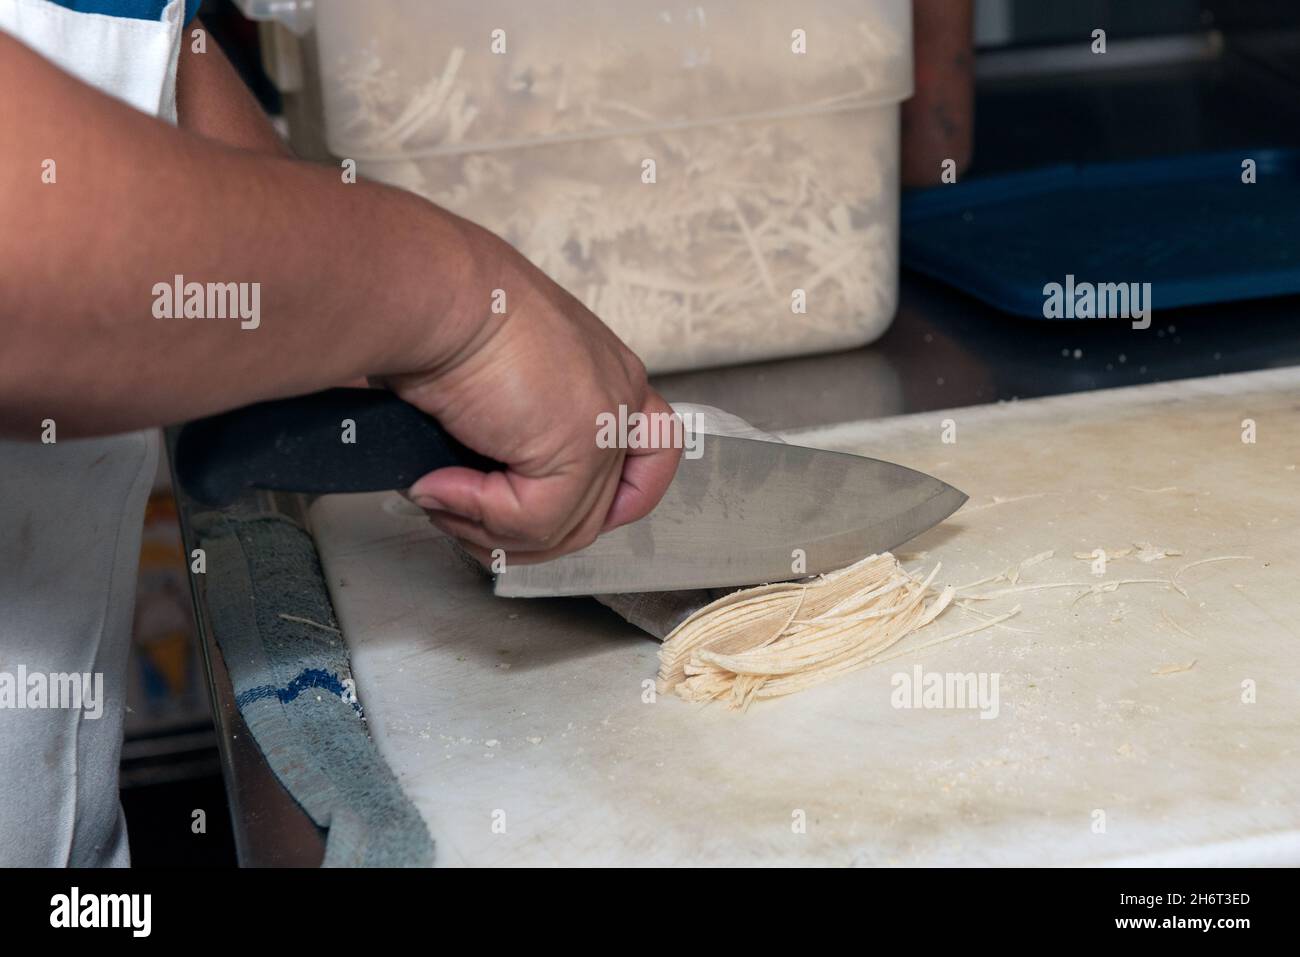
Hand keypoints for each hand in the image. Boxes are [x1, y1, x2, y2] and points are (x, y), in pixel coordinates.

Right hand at [380, 221, 680, 564]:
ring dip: (490, 529)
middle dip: (523, 534)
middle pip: (600, 511)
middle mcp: (615, 393)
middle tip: (463, 516)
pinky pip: (533, 520)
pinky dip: (477, 514)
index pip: (650, 456)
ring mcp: (606, 420)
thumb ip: (501, 435)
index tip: (543, 518)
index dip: (610, 504)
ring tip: (441, 499)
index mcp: (602, 372)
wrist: (431, 291)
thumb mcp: (481, 376)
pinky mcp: (582, 443)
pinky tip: (442, 482)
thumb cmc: (439, 314)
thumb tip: (476, 496)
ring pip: (564, 528)